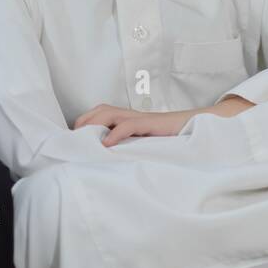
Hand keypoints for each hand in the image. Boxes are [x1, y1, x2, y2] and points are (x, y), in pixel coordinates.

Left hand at [73, 103, 194, 144]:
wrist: (193, 127)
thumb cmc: (168, 138)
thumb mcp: (142, 143)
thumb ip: (126, 146)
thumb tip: (106, 158)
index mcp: (127, 119)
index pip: (99, 113)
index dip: (85, 124)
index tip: (74, 141)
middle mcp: (130, 115)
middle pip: (100, 110)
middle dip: (84, 122)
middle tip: (74, 140)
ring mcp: (140, 118)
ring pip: (110, 113)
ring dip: (94, 124)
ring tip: (84, 139)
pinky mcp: (150, 124)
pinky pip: (129, 125)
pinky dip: (115, 133)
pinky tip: (107, 144)